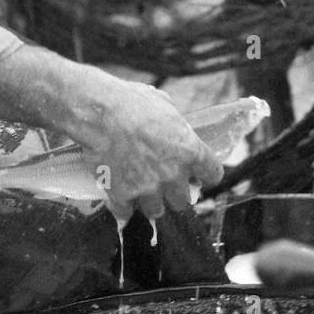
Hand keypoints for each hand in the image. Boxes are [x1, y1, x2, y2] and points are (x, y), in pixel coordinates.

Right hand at [66, 72, 222, 222]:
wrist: (100, 113)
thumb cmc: (132, 102)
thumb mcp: (164, 105)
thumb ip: (174, 125)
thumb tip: (173, 127)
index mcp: (190, 151)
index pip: (213, 175)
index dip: (204, 176)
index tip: (197, 175)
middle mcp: (173, 175)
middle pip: (182, 201)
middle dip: (172, 193)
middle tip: (160, 181)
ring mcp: (148, 188)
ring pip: (156, 211)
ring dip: (148, 202)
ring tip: (137, 190)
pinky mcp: (123, 195)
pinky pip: (126, 212)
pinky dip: (122, 206)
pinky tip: (118, 195)